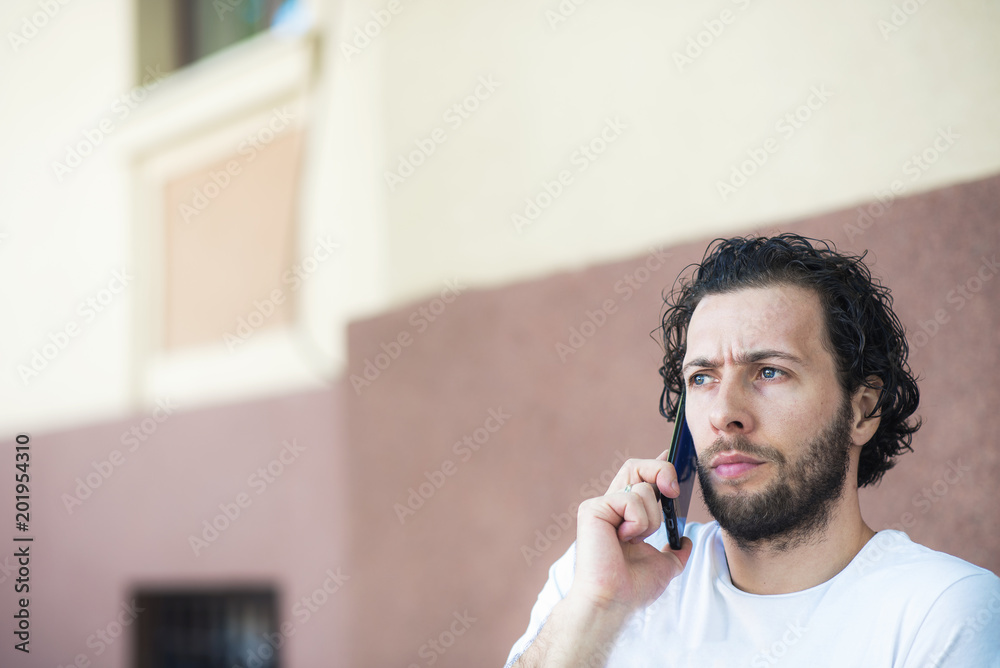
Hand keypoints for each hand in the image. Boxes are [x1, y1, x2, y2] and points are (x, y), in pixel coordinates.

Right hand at [567, 450, 692, 616]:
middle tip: (673, 492)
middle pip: (638, 467)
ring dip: (651, 518)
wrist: (614, 601)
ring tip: (635, 539)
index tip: (672, 453)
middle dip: (662, 470)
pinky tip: (623, 539)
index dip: (656, 463)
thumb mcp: (664, 566)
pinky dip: (637, 521)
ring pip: (643, 488)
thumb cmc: (631, 588)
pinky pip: (630, 500)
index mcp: (626, 515)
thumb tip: (685, 541)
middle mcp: (612, 506)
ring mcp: (601, 506)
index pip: (640, 478)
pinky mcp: (593, 509)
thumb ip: (676, 550)